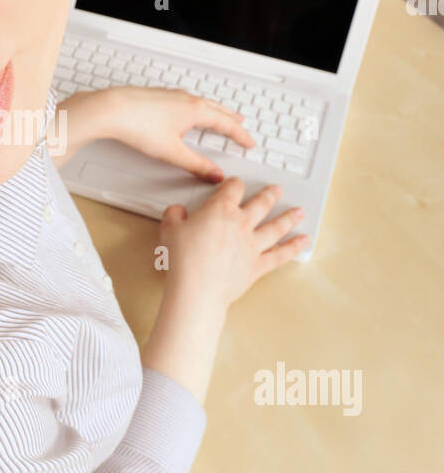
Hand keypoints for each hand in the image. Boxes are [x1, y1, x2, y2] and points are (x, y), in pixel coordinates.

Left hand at [103, 85, 255, 181]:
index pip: (227, 124)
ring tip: (219, 115)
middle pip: (217, 109)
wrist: (111, 109)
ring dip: (215, 110)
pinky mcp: (159, 96)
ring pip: (201, 102)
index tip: (249, 142)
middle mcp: (187, 99)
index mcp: (196, 111)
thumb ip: (196, 165)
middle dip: (231, 119)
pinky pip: (187, 100)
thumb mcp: (172, 152)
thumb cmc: (138, 126)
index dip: (240, 135)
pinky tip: (188, 110)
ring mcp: (172, 95)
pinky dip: (197, 106)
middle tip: (241, 124)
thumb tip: (214, 174)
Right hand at [156, 178, 307, 307]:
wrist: (197, 289)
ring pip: (276, 227)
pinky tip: (303, 242)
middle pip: (261, 203)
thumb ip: (175, 215)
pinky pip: (280, 255)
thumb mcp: (169, 229)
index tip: (235, 183)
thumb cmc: (183, 261)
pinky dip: (293, 248)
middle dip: (270, 194)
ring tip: (299, 211)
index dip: (234, 183)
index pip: (232, 188)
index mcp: (220, 210)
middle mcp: (240, 224)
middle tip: (276, 190)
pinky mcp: (258, 265)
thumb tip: (177, 211)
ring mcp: (252, 245)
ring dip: (289, 217)